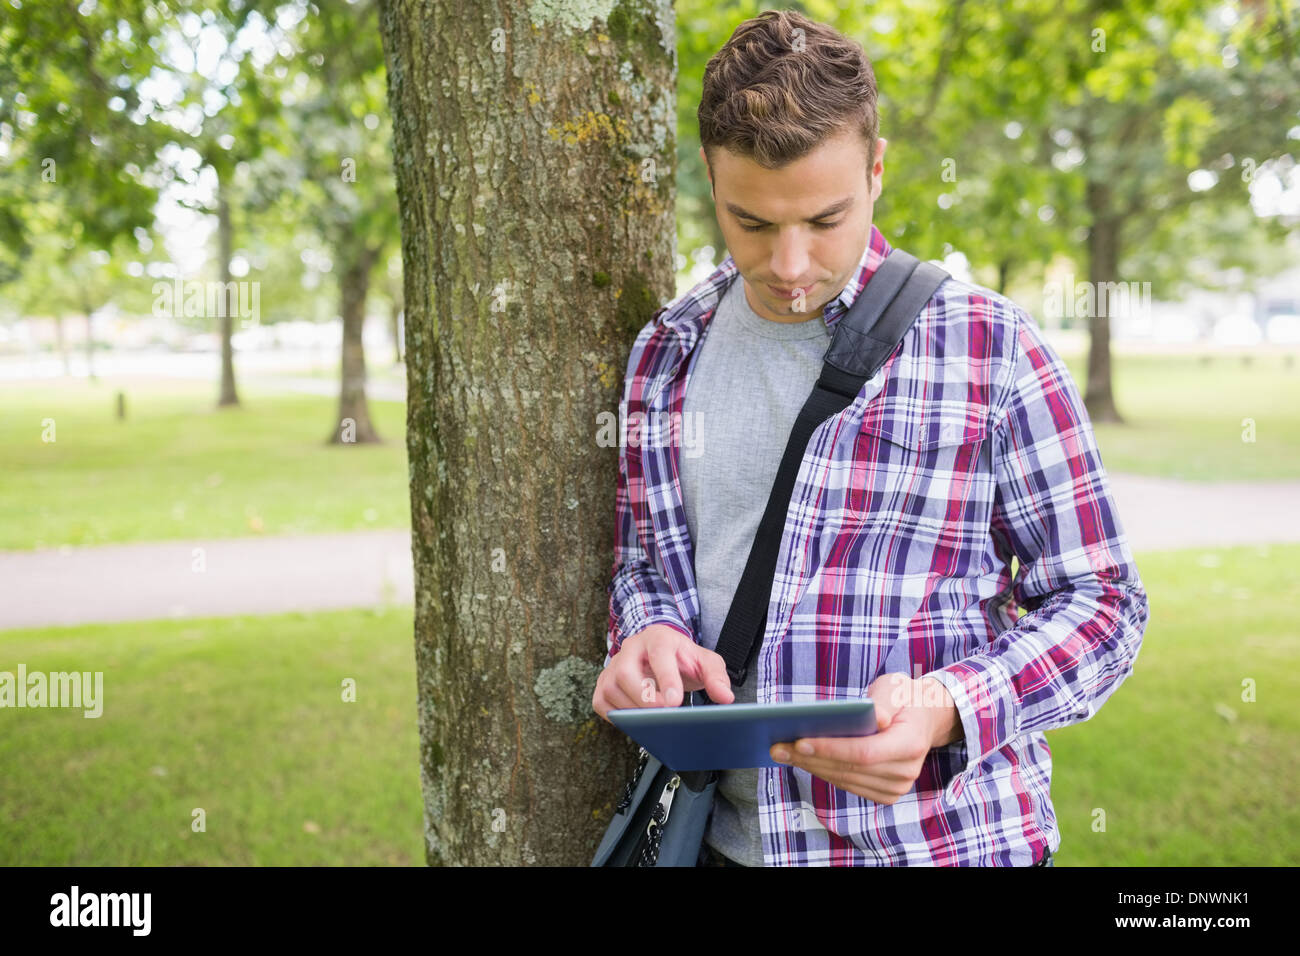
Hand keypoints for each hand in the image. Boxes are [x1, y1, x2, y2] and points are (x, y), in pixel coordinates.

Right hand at [592, 623, 734, 721]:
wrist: (662, 655)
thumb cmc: (682, 659)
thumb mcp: (705, 662)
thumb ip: (717, 676)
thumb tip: (725, 697)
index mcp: (658, 638)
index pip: (659, 654)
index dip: (666, 678)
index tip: (675, 701)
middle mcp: (631, 648)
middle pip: (627, 673)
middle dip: (645, 698)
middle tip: (664, 713)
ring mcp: (614, 665)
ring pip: (612, 690)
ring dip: (634, 710)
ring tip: (655, 717)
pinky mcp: (603, 683)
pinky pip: (602, 703)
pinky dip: (618, 716)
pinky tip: (637, 718)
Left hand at [768, 673, 959, 804]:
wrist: (922, 718)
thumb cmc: (902, 697)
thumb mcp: (895, 687)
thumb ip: (884, 701)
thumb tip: (875, 717)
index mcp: (911, 743)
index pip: (864, 752)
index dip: (831, 749)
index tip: (799, 741)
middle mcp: (906, 771)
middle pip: (849, 769)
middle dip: (810, 757)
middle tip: (777, 746)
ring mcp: (897, 787)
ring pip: (845, 779)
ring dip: (811, 766)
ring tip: (782, 752)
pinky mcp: (886, 793)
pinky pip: (848, 785)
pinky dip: (823, 772)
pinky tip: (802, 760)